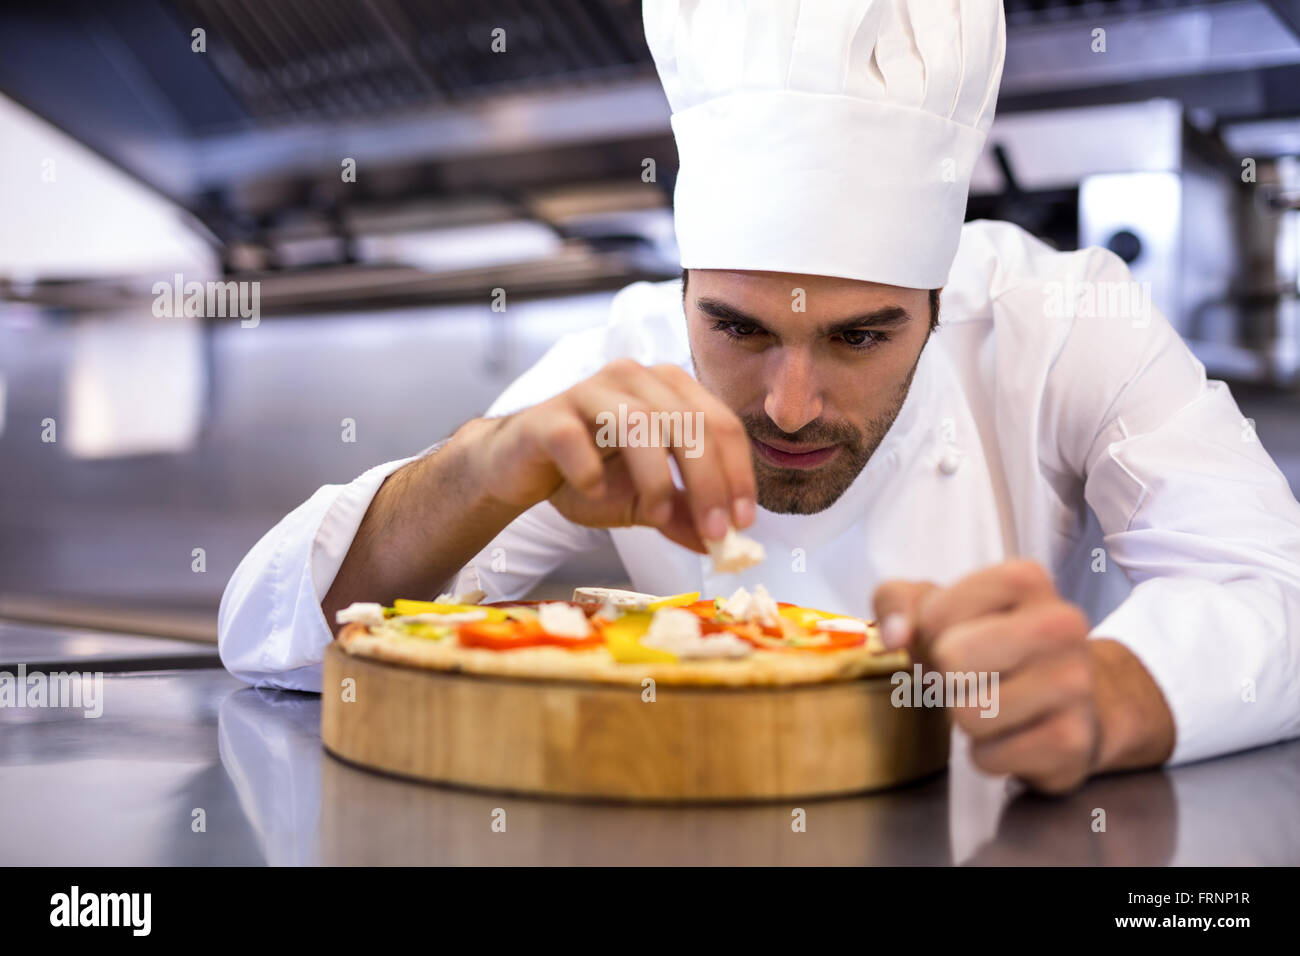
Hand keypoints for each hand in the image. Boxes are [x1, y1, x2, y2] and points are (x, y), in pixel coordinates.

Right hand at [469, 359, 756, 552]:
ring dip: (656, 477)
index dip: (738, 473)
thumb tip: (727, 546)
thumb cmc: (586, 475)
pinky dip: (589, 470)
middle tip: (716, 532)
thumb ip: (684, 515)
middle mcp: (633, 379)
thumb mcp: (645, 502)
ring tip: (655, 516)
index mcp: (668, 390)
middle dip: (709, 482)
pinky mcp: (547, 415)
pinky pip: (574, 437)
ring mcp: (588, 391)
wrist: (518, 470)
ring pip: (638, 423)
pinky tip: (593, 490)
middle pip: (688, 422)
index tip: (744, 522)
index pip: (720, 423)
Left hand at [873, 560, 1103, 793]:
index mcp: (1025, 579)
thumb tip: (895, 637)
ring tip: (992, 703)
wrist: (1074, 699)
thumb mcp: (938, 606)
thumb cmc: (991, 643)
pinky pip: (989, 756)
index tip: (955, 639)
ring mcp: (1075, 683)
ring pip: (969, 714)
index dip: (927, 636)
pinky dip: (987, 753)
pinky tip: (1012, 733)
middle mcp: (1062, 624)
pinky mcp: (1072, 740)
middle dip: (945, 678)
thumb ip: (897, 601)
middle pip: (952, 660)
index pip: (934, 616)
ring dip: (966, 718)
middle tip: (969, 677)